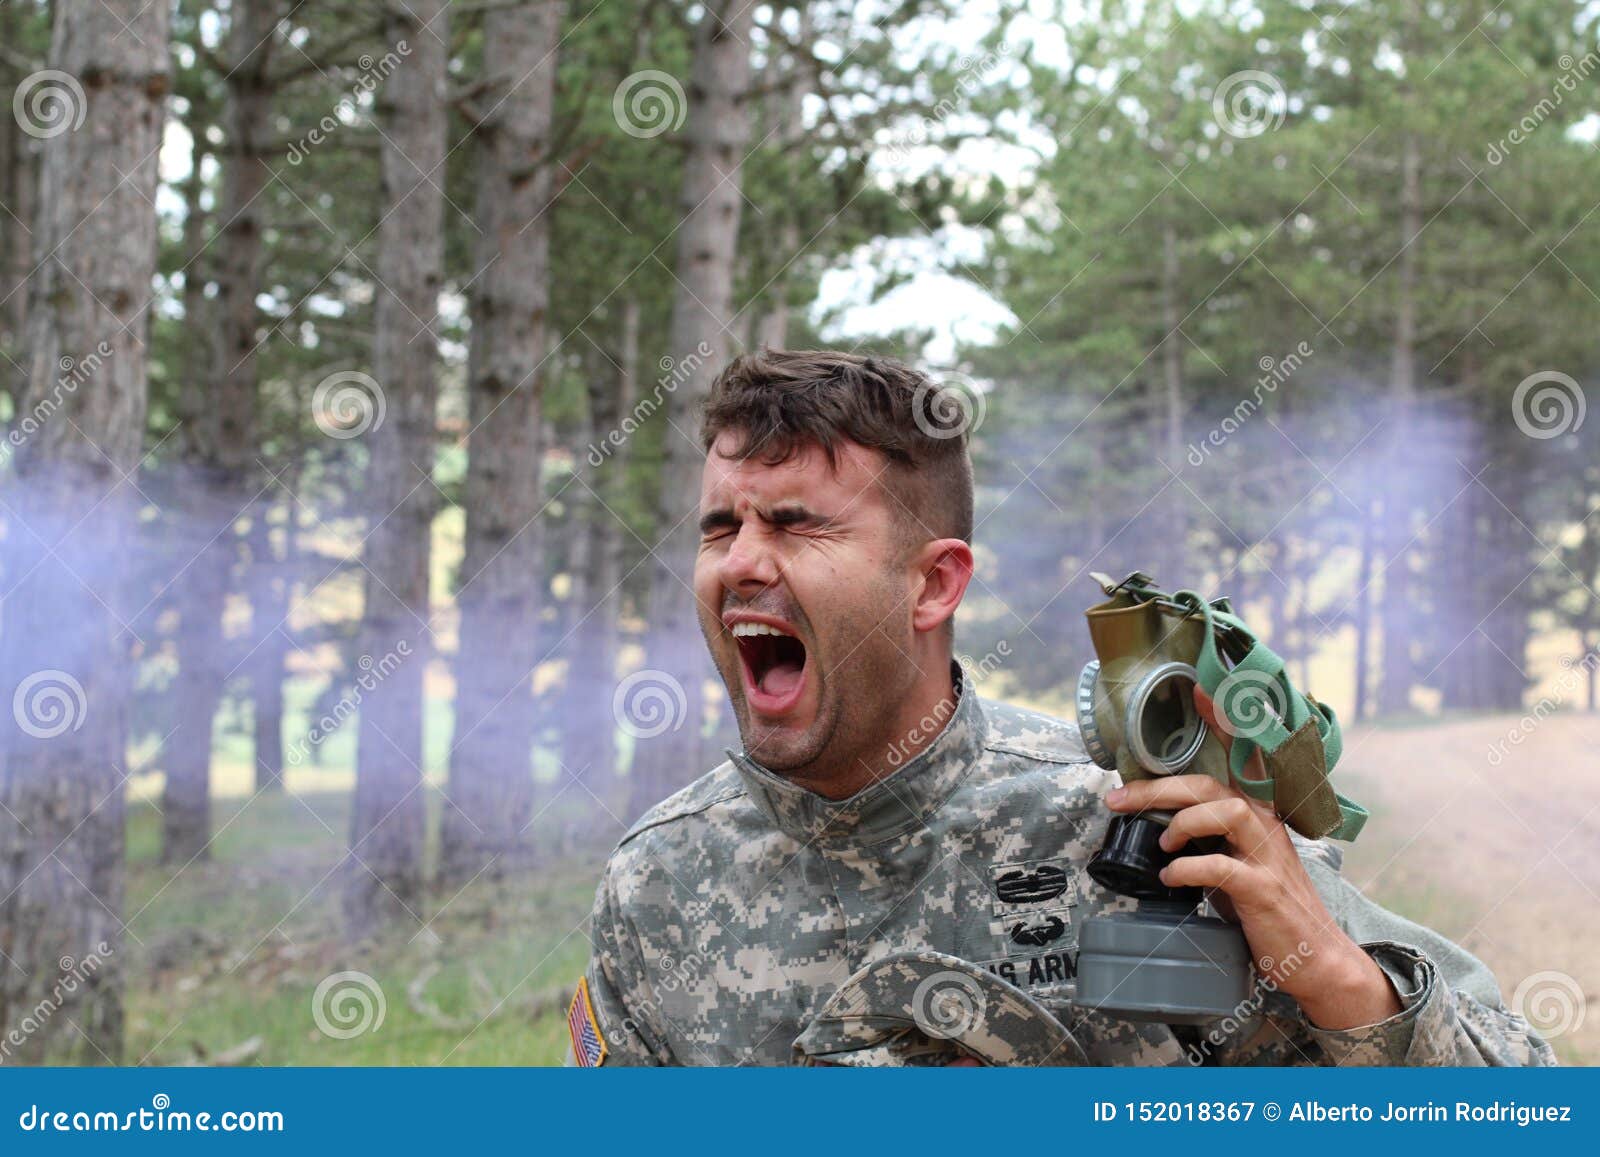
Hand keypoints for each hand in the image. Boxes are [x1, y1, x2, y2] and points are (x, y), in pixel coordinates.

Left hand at [1103, 686, 1400, 1030]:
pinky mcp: (1264, 889)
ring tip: (1163, 846)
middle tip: (1116, 798)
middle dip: (1157, 787)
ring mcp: (1267, 855)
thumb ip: (1208, 840)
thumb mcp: (1236, 864)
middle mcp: (1264, 825)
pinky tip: (1172, 877)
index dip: (1223, 722)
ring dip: (1181, 823)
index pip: (1241, 758)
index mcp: (1256, 814)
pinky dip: (1188, 869)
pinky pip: (1221, 868)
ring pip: (1223, 810)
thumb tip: (1158, 827)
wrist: (1315, 958)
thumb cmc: (1268, 908)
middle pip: (1210, 784)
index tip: (1197, 690)